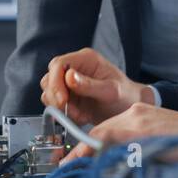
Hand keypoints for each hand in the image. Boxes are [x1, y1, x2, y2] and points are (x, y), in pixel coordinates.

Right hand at [38, 48, 152, 126]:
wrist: (129, 109)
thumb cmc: (125, 96)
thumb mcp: (111, 91)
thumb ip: (90, 85)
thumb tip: (69, 77)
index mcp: (86, 59)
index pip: (59, 64)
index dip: (56, 81)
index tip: (62, 100)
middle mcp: (75, 68)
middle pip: (50, 77)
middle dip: (55, 96)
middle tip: (67, 109)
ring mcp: (70, 83)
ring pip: (49, 91)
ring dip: (59, 106)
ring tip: (79, 115)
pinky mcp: (68, 97)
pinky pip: (55, 104)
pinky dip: (63, 113)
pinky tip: (79, 117)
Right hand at [60, 103, 177, 163]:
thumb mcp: (161, 161)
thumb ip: (130, 160)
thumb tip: (106, 166)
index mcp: (139, 126)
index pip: (101, 137)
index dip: (82, 151)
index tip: (68, 164)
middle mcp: (137, 113)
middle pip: (102, 130)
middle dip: (84, 147)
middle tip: (69, 165)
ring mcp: (143, 111)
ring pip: (110, 126)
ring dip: (96, 142)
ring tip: (83, 159)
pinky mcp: (148, 113)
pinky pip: (122, 124)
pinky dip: (110, 136)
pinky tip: (106, 148)